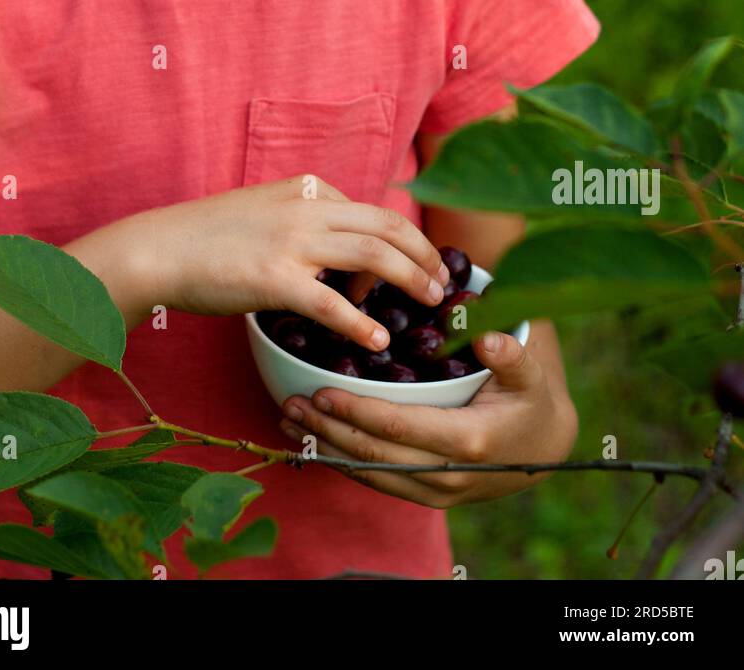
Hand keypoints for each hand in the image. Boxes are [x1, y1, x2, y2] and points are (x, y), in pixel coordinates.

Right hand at [135, 177, 449, 352]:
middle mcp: (307, 208)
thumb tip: (341, 253)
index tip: (415, 268)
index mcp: (308, 189)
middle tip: (442, 284)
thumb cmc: (208, 237)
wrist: (161, 248)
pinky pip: (331, 303)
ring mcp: (292, 241)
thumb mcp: (266, 210)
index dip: (402, 242)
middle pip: (387, 226)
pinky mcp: (274, 278)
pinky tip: (378, 342)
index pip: (373, 212)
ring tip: (428, 304)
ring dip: (409, 280)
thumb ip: (306, 222)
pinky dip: (361, 324)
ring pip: (373, 255)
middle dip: (424, 255)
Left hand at [277, 329, 578, 506]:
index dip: (358, 412)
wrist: (543, 446)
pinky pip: (379, 481)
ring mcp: (437, 492)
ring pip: (371, 473)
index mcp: (468, 441)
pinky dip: (345, 462)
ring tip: (291, 422)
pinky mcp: (428, 496)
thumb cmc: (531, 399)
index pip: (399, 428)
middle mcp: (448, 475)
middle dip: (328, 430)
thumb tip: (487, 338)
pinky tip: (319, 441)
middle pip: (375, 454)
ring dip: (328, 449)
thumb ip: (510, 356)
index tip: (322, 390)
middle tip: (290, 404)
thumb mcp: (530, 373)